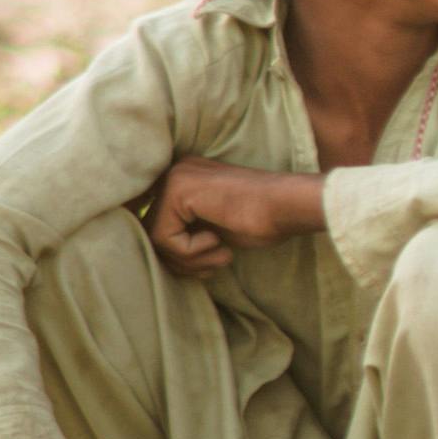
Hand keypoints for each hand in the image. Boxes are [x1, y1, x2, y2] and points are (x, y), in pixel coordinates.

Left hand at [148, 159, 324, 276]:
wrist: (285, 206)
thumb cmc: (261, 219)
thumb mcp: (213, 227)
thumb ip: (185, 233)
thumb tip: (159, 258)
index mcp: (183, 178)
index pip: (155, 223)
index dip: (173, 252)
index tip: (199, 266)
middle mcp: (175, 172)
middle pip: (152, 232)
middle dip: (181, 260)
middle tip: (212, 265)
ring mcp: (174, 178)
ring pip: (155, 239)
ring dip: (188, 260)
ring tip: (220, 256)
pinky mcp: (178, 191)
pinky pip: (165, 239)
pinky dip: (191, 253)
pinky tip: (218, 243)